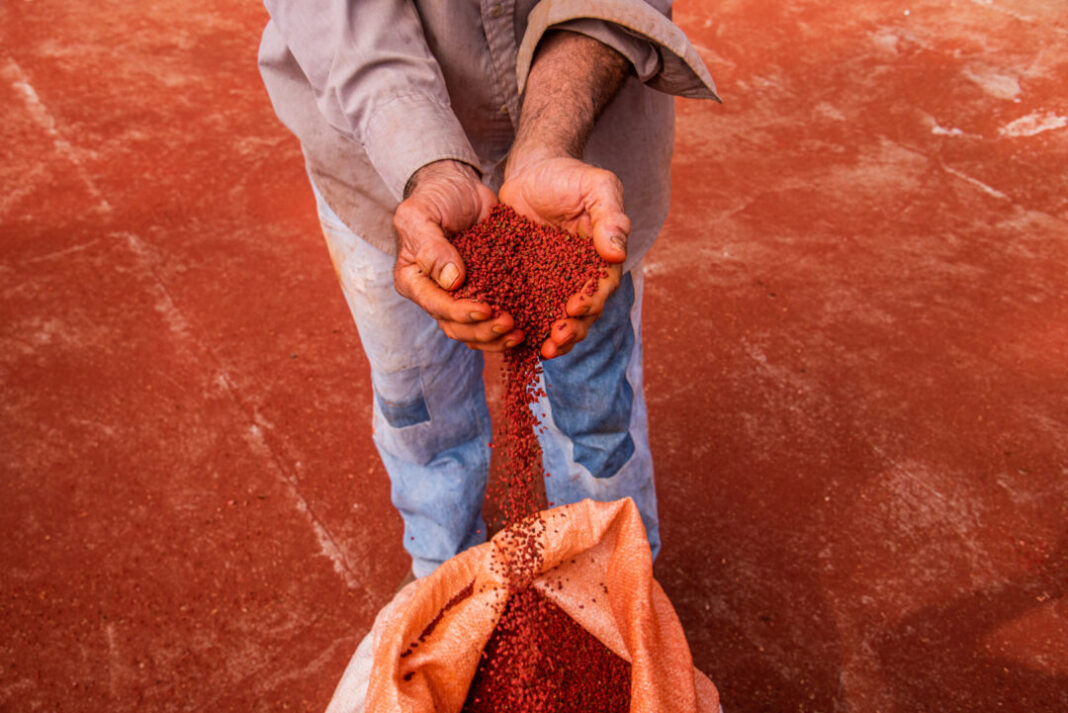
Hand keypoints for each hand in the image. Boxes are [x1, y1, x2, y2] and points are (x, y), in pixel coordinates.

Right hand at [393, 160, 523, 350]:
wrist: (460, 188)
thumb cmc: (435, 198)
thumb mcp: (422, 215)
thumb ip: (431, 246)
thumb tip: (451, 280)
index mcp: (414, 280)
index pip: (436, 305)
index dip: (461, 312)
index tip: (486, 309)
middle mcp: (435, 295)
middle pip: (456, 327)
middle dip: (483, 330)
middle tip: (510, 324)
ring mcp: (460, 296)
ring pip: (475, 330)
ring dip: (496, 337)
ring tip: (519, 332)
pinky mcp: (484, 291)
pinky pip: (493, 318)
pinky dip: (507, 328)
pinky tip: (528, 327)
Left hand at [499, 155, 628, 358]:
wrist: (533, 170)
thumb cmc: (570, 176)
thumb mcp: (597, 188)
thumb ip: (610, 218)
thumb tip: (618, 253)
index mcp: (601, 260)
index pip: (601, 288)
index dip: (590, 302)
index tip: (576, 308)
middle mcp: (579, 278)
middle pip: (581, 313)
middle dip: (571, 330)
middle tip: (556, 341)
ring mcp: (552, 283)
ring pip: (555, 318)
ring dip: (550, 338)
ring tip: (541, 350)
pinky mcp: (526, 282)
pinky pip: (525, 308)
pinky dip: (522, 325)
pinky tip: (510, 337)